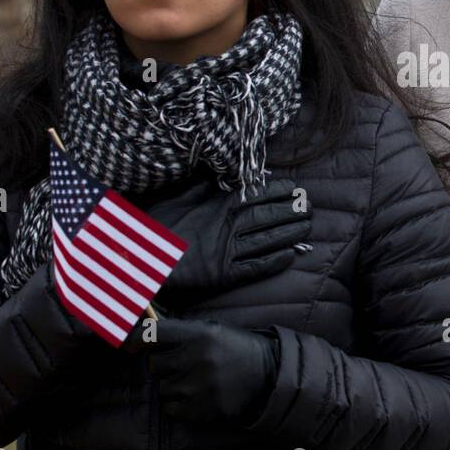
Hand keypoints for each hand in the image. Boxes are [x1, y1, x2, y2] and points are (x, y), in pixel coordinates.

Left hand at [147, 318, 278, 422]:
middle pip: (155, 364)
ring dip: (173, 385)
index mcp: (199, 334)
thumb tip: (144, 335)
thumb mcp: (214, 330)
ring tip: (196, 381)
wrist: (269, 377)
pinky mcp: (200, 410)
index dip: (137, 340)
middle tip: (182, 364)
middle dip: (165, 365)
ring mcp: (197, 387)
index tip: (130, 346)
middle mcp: (195, 359)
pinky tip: (196, 396)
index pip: (153, 334)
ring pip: (163, 388)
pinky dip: (178, 405)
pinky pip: (170, 409)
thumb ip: (182, 333)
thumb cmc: (237, 349)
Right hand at [153, 177, 310, 299]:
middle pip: (268, 217)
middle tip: (310, 207)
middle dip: (291, 211)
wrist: (139, 257)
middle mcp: (228, 228)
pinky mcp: (224, 275)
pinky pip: (256, 267)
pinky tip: (290, 255)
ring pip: (267, 240)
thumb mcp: (179, 195)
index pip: (257, 196)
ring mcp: (227, 252)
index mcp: (219, 206)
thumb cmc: (156, 224)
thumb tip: (222, 174)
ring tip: (307, 227)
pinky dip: (275, 261)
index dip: (278, 192)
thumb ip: (204, 185)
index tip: (294, 189)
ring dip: (290, 233)